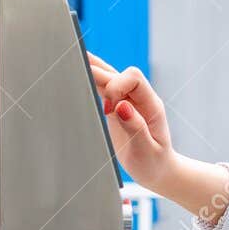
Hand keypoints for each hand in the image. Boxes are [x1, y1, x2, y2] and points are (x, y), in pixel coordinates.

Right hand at [89, 53, 228, 225]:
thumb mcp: (146, 151)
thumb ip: (135, 127)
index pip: (134, 78)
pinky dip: (89, 81)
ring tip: (70, 59)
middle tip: (75, 76)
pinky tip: (77, 73)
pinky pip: (102, 89)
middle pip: (117, 74)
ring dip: (91, 70)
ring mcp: (127, 101)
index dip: (117, 87)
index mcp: (151, 105)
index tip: (109, 109)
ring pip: (108, 77)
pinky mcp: (116, 108)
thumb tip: (121, 106)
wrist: (158, 170)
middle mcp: (140, 98)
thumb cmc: (154, 164)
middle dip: (97, 74)